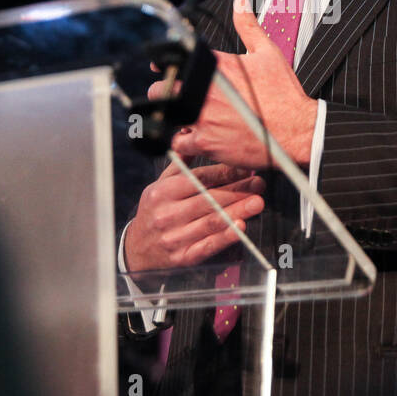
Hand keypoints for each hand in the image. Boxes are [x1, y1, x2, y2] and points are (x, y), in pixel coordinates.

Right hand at [123, 160, 265, 272]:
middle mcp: (167, 214)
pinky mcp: (183, 257)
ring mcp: (174, 237)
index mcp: (162, 193)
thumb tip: (193, 138)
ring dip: (237, 211)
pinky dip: (225, 237)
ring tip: (257, 202)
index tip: (245, 168)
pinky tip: (241, 227)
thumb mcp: (159, 185)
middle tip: (259, 184)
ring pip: (211, 221)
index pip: (198, 179)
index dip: (224, 173)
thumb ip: (179, 165)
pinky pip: (208, 245)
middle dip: (237, 190)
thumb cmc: (153, 212)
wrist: (137, 250)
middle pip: (208, 199)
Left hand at [146, 0, 318, 168]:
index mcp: (217, 65)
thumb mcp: (267, 52)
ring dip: (173, 115)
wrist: (296, 130)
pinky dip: (182, 140)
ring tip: (185, 116)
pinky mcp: (206, 142)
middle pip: (162, 88)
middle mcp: (206, 90)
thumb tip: (240, 2)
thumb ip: (248, 25)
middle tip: (176, 96)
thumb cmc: (284, 96)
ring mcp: (203, 117)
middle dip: (166, 91)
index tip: (162, 69)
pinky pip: (178, 141)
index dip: (164, 64)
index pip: (175, 59)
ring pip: (167, 114)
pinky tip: (193, 135)